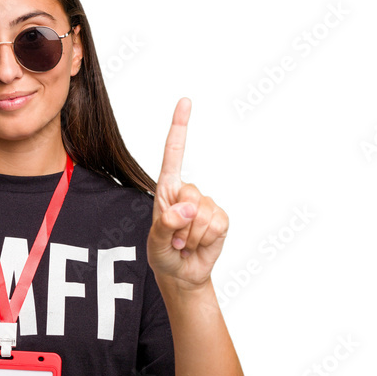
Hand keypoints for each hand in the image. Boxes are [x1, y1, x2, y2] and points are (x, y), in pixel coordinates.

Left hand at [148, 98, 228, 290]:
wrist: (182, 274)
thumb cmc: (163, 254)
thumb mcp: (155, 243)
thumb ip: (165, 225)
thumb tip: (186, 209)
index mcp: (167, 189)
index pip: (174, 154)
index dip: (180, 128)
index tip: (185, 102)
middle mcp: (188, 192)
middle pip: (191, 193)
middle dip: (181, 223)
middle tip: (175, 239)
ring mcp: (206, 205)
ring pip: (203, 213)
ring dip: (192, 235)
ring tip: (184, 244)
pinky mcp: (221, 219)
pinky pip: (216, 224)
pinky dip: (206, 239)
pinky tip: (199, 245)